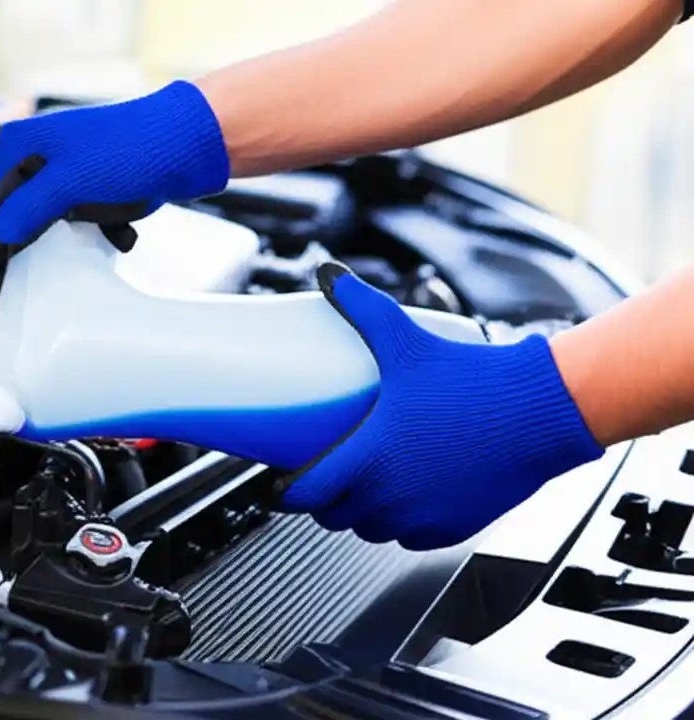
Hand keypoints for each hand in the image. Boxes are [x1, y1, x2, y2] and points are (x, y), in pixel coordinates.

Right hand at [0, 81, 228, 320]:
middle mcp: (33, 156)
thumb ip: (24, 214)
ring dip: (52, 253)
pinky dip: (89, 239)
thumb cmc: (133, 151)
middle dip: (13, 262)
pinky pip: (74, 223)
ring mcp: (62, 171)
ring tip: (61, 281)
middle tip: (16, 305)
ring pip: (41, 226)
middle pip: (6, 223)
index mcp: (17, 148)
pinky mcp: (91, 185)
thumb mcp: (70, 185)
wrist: (196, 137)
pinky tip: (118, 241)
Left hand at [280, 264, 603, 549]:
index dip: (286, 493)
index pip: (305, 495)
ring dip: (360, 515)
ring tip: (361, 487)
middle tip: (323, 476)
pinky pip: (411, 539)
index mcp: (369, 459)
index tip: (280, 484)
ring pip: (370, 531)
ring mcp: (422, 518)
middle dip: (323, 500)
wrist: (541, 410)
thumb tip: (329, 275)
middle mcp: (391, 498)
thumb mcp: (405, 340)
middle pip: (334, 516)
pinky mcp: (452, 528)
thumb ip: (361, 306)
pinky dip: (400, 525)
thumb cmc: (473, 381)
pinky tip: (401, 501)